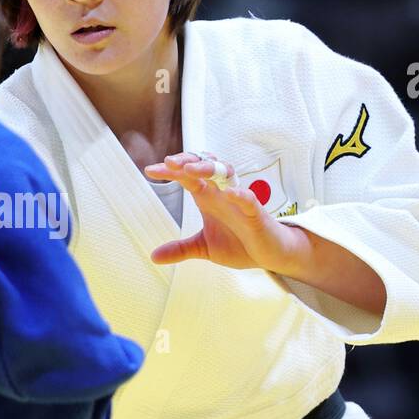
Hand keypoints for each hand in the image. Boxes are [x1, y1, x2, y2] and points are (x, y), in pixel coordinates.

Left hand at [144, 153, 305, 272]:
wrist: (269, 256)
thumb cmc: (238, 244)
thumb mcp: (203, 247)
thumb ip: (180, 249)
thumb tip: (153, 256)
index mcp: (208, 197)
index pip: (186, 177)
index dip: (169, 172)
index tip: (150, 170)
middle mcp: (222, 193)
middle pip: (204, 167)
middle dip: (187, 161)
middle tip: (169, 162)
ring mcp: (239, 201)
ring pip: (226, 174)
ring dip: (208, 169)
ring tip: (190, 170)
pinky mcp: (257, 213)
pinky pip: (249, 199)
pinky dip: (240, 194)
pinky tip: (229, 193)